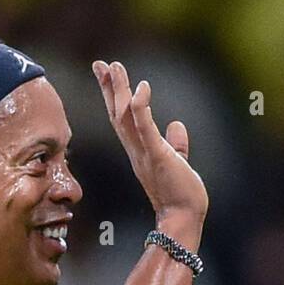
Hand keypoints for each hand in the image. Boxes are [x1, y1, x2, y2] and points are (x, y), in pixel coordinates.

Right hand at [92, 60, 208, 225]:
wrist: (182, 220)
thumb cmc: (181, 196)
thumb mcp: (177, 163)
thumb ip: (176, 145)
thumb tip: (177, 124)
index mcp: (140, 152)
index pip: (122, 120)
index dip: (113, 97)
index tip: (107, 75)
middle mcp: (136, 151)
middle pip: (117, 114)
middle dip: (109, 88)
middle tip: (101, 64)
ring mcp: (144, 153)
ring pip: (125, 117)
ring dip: (119, 91)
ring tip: (115, 67)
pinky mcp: (157, 155)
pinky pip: (145, 127)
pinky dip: (141, 107)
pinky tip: (141, 87)